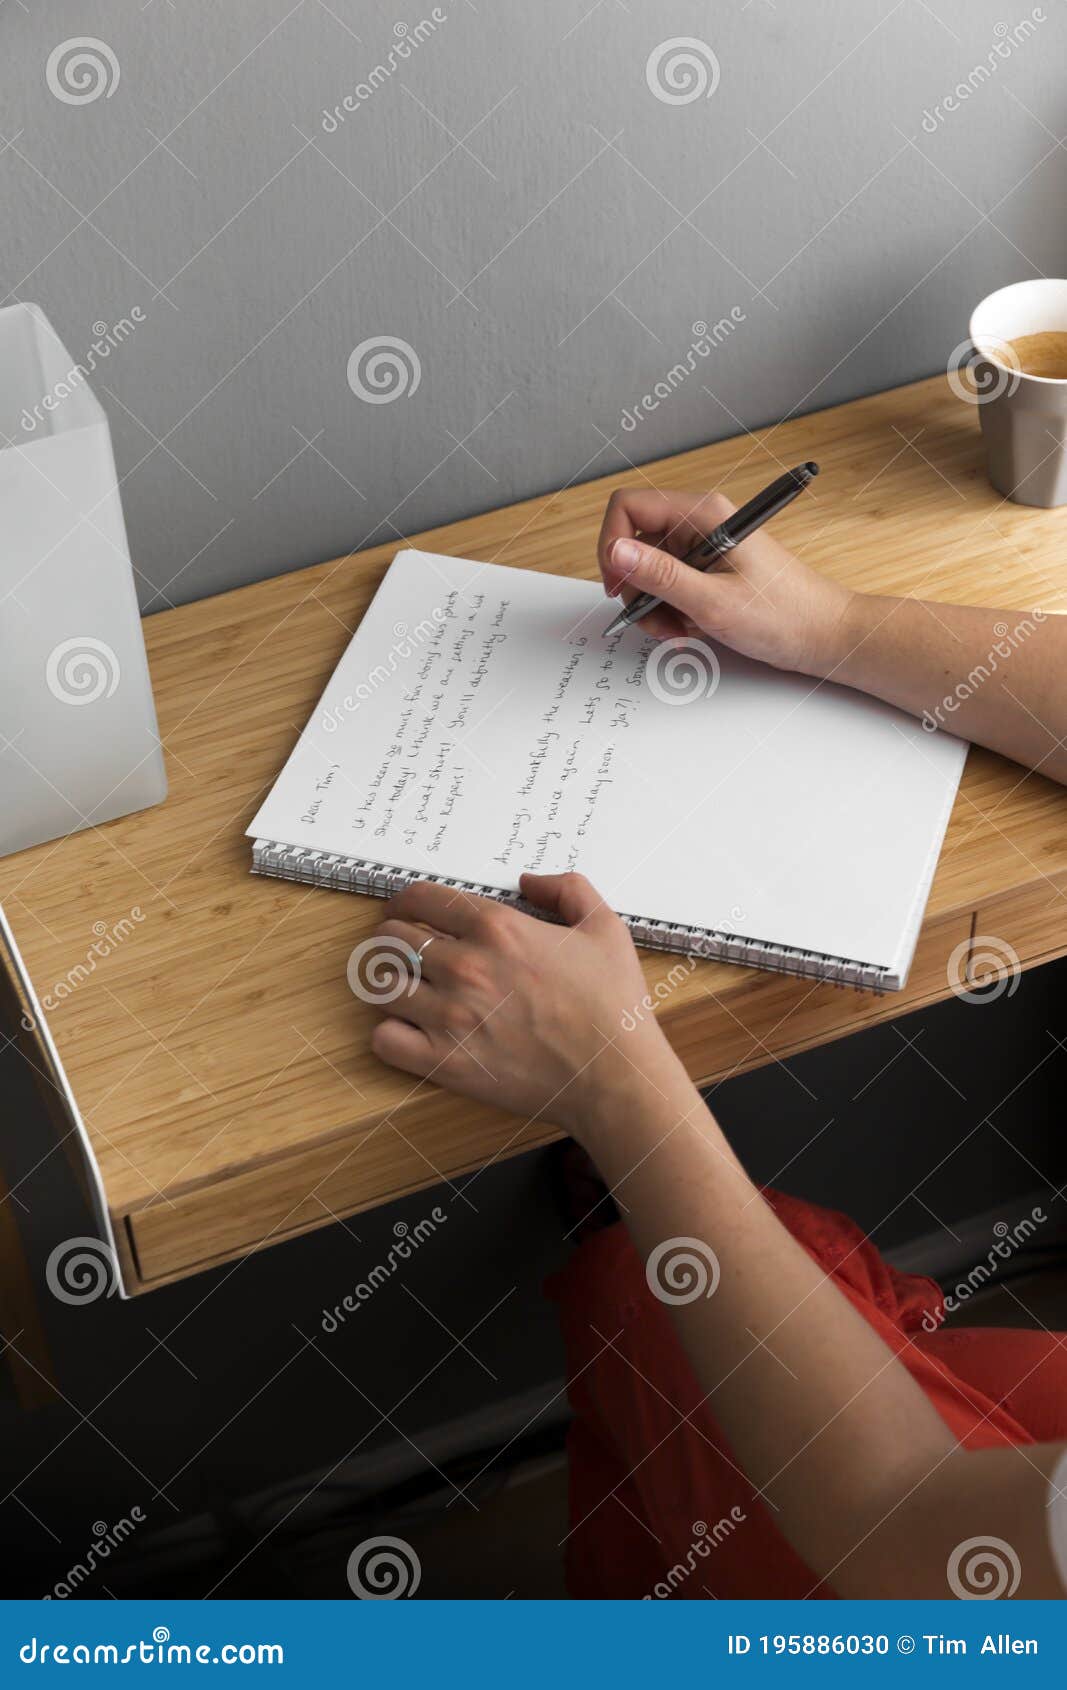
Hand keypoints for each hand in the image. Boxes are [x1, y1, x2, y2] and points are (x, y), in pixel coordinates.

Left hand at [368, 872, 693, 1139]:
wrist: (614, 1076)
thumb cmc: (612, 1006)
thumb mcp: (605, 927)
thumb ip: (568, 889)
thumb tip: (528, 880)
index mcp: (497, 928)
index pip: (420, 898)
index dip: (404, 901)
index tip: (403, 911)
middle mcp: (465, 966)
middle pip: (391, 938)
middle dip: (393, 939)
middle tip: (403, 951)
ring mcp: (450, 1016)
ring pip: (380, 985)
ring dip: (388, 983)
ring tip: (404, 988)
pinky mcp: (444, 1062)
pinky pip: (383, 1039)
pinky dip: (389, 1032)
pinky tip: (410, 1030)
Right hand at [598, 487, 852, 676]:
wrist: (825, 635)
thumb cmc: (784, 615)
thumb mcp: (713, 601)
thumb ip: (660, 576)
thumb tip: (615, 552)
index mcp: (704, 513)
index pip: (630, 506)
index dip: (613, 544)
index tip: (617, 584)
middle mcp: (701, 523)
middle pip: (636, 543)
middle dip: (636, 587)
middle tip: (656, 621)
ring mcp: (705, 547)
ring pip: (650, 570)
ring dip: (654, 606)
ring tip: (679, 631)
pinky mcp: (709, 570)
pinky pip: (671, 586)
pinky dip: (670, 611)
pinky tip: (690, 629)